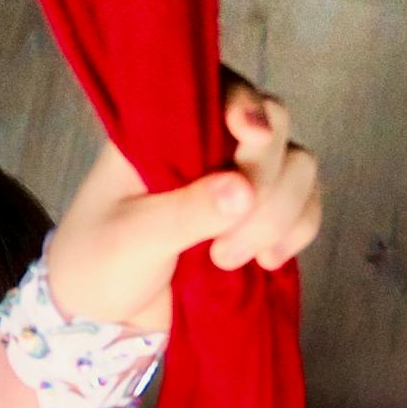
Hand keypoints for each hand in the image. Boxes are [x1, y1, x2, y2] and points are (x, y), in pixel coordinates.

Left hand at [43, 77, 322, 329]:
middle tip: (222, 241)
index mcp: (165, 130)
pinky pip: (306, 206)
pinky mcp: (263, 218)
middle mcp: (210, 144)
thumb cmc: (100, 263)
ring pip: (299, 166)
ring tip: (226, 260)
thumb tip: (244, 190)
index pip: (220, 87)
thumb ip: (184, 213)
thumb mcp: (132, 238)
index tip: (251, 135)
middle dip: (265, 179)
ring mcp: (242, 180)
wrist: (108, 320)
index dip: (245, 102)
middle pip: (275, 124)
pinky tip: (267, 262)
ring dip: (279, 215)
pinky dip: (298, 231)